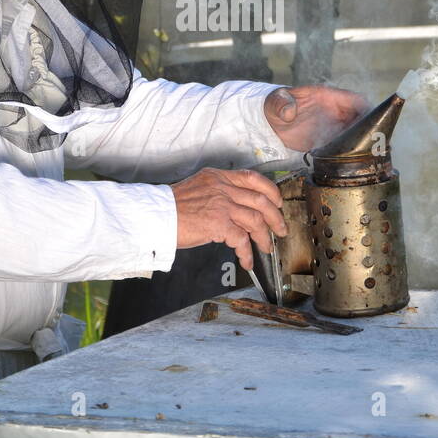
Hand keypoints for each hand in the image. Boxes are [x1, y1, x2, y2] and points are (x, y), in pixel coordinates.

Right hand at [171, 168, 286, 270]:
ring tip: (266, 247)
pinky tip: (246, 260)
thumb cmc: (172, 207)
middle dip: (276, 217)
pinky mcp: (219, 223)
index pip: (252, 178)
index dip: (270, 191)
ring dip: (264, 237)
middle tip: (280, 229)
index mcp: (218, 177)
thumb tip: (238, 211)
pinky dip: (247, 252)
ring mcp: (222, 205)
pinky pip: (241, 240)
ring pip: (256, 220)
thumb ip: (219, 193)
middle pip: (261, 200)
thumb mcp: (199, 189)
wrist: (156, 216)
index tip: (277, 202)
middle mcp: (223, 187)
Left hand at [264, 85, 367, 151]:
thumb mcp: (277, 100)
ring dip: (359, 142)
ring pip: (353, 133)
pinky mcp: (324, 140)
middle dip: (368, 128)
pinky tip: (347, 161)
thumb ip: (283, 104)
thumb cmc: (275, 103)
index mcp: (327, 97)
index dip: (366, 108)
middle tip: (372, 142)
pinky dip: (345, 153)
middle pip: (360, 118)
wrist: (268, 120)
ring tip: (364, 154)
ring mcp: (330, 126)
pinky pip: (340, 146)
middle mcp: (333, 112)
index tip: (373, 120)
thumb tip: (288, 111)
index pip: (355, 100)